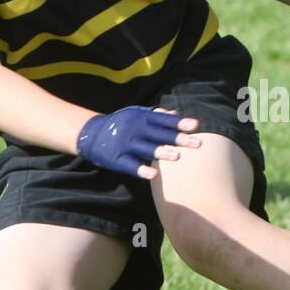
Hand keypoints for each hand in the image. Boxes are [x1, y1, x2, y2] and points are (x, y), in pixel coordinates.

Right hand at [77, 106, 200, 179]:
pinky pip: (130, 165)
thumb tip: (177, 114)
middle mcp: (133, 129)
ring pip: (146, 149)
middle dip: (178, 139)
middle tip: (198, 143)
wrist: (90, 133)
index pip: (163, 120)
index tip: (196, 125)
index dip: (179, 123)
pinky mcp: (116, 159)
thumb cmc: (121, 123)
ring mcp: (124, 144)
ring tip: (178, 157)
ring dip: (161, 152)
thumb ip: (156, 115)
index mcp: (140, 117)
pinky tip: (154, 175)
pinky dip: (142, 170)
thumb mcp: (136, 115)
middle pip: (159, 134)